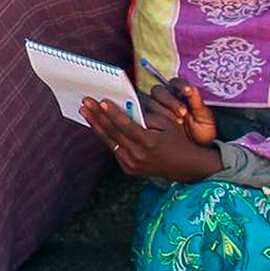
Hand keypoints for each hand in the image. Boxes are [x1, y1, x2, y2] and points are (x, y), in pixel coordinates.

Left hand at [80, 95, 222, 182]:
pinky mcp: (128, 169)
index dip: (112, 113)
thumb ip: (145, 116)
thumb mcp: (166, 124)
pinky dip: (105, 136)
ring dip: (95, 125)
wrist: (184, 166)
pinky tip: (96, 124)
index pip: (126, 126)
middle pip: (113, 133)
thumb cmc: (176, 140)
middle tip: (85, 102)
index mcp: (149, 142)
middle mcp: (138, 155)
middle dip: (97, 115)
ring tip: (84, 112)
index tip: (101, 101)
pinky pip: (114, 149)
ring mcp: (132, 164)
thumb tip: (123, 107)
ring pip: (109, 142)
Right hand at [146, 78, 217, 146]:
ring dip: (162, 110)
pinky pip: (143, 116)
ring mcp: (154, 111)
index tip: (187, 92)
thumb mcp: (203, 117)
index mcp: (178, 94)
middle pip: (158, 91)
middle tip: (182, 112)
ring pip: (149, 101)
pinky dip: (152, 120)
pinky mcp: (147, 122)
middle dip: (170, 100)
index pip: (174, 83)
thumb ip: (197, 102)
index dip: (179, 85)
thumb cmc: (201, 133)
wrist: (196, 151)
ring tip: (177, 122)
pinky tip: (163, 127)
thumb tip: (192, 88)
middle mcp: (164, 100)